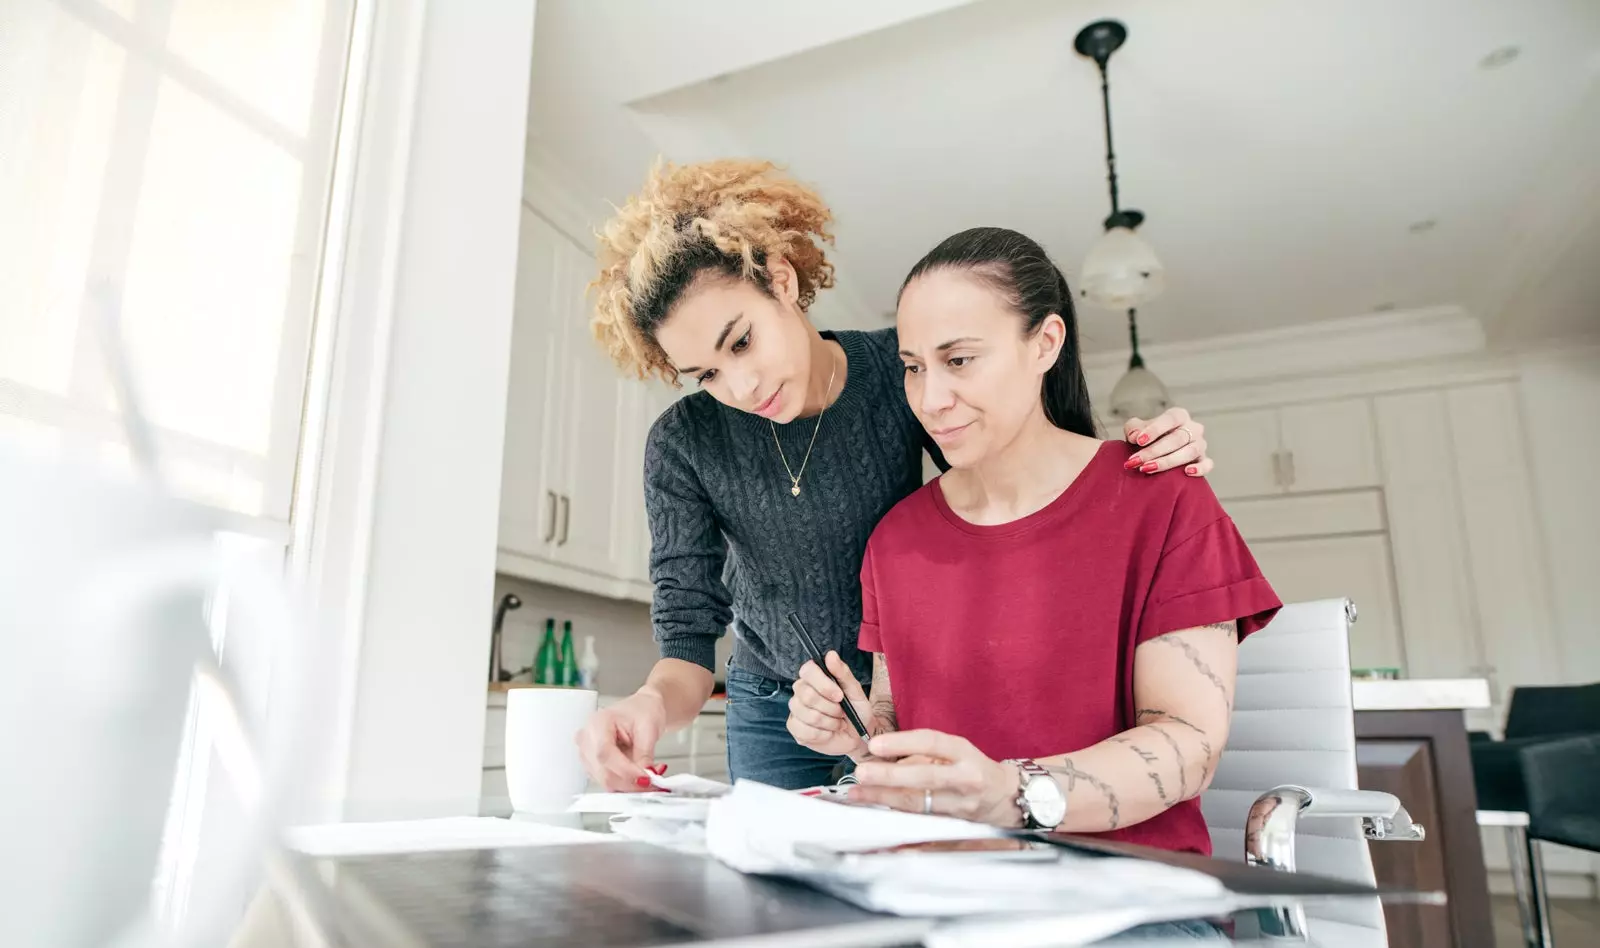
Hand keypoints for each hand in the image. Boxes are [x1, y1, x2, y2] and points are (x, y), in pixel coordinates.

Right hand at [574, 689, 665, 790]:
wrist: (641, 710)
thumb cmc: (642, 711)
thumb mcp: (649, 728)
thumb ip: (644, 754)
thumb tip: (645, 776)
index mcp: (598, 723)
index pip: (604, 753)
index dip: (625, 771)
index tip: (646, 778)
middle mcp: (587, 739)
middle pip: (603, 772)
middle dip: (631, 782)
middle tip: (654, 782)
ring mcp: (587, 754)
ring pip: (606, 781)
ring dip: (630, 785)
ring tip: (650, 776)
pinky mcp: (593, 766)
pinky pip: (609, 782)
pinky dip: (627, 784)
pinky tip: (640, 776)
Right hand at [787, 650, 873, 758]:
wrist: (857, 737)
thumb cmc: (856, 711)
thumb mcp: (855, 691)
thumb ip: (842, 673)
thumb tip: (831, 655)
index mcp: (814, 678)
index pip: (807, 670)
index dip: (823, 684)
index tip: (839, 696)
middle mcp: (801, 691)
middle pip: (807, 695)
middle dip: (830, 707)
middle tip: (841, 712)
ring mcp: (796, 710)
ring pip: (807, 715)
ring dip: (829, 722)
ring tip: (837, 722)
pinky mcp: (795, 728)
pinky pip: (804, 731)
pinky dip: (823, 734)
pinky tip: (828, 732)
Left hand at [851, 729, 1022, 827]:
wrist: (1006, 798)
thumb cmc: (974, 769)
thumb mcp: (956, 752)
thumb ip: (924, 754)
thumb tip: (885, 756)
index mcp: (964, 752)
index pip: (931, 743)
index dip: (902, 743)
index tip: (876, 745)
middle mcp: (965, 777)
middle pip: (924, 777)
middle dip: (889, 776)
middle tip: (862, 772)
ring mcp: (961, 803)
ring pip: (919, 802)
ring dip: (884, 798)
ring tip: (859, 793)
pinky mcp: (954, 822)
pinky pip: (921, 817)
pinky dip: (896, 812)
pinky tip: (876, 808)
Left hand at [1123, 407, 1211, 477]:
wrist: (1156, 452)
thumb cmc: (1147, 438)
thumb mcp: (1136, 428)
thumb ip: (1133, 428)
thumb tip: (1135, 436)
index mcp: (1179, 416)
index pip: (1170, 419)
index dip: (1155, 429)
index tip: (1138, 441)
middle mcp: (1193, 428)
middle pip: (1177, 438)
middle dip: (1154, 451)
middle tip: (1136, 461)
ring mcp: (1200, 444)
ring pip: (1190, 452)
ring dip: (1168, 461)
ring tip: (1147, 468)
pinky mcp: (1204, 460)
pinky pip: (1207, 464)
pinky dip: (1199, 468)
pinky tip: (1187, 472)